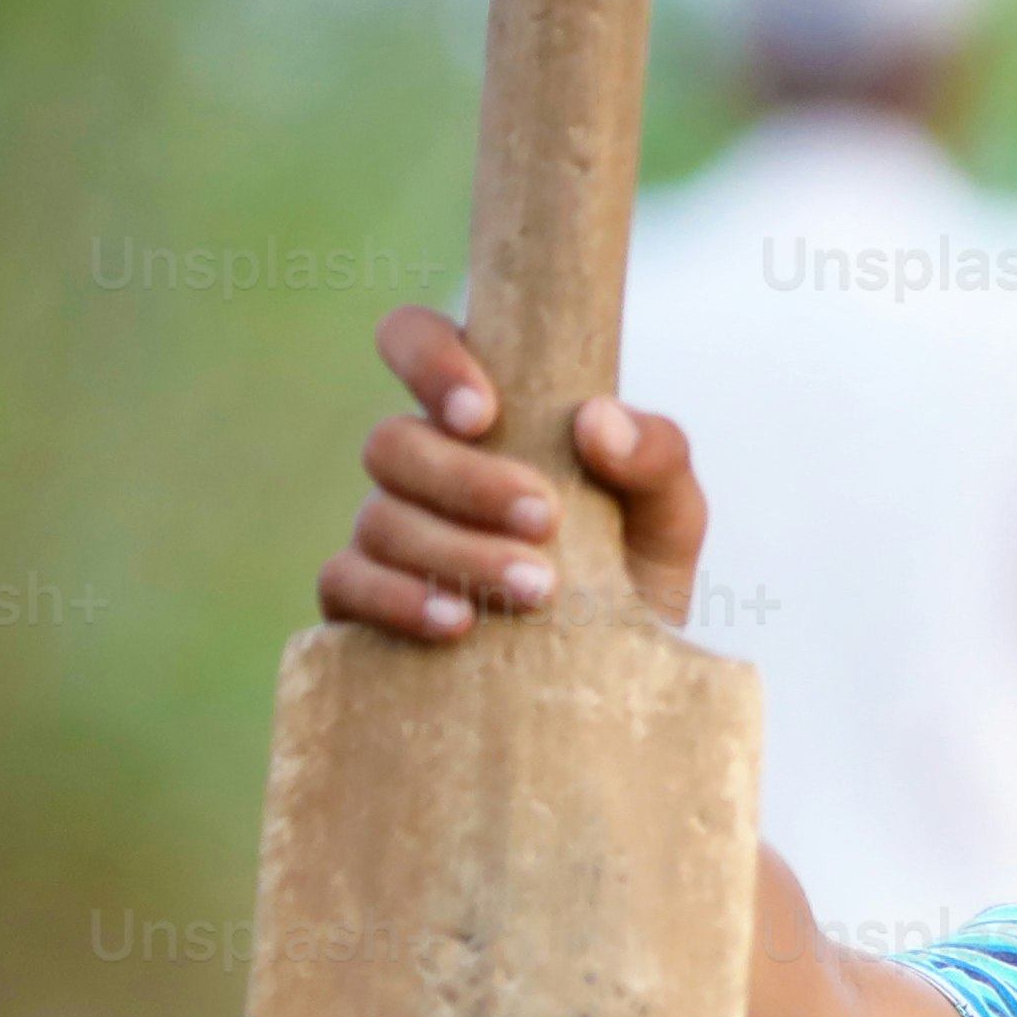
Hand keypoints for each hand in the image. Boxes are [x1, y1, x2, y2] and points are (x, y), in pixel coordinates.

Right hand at [325, 302, 709, 639]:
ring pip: (381, 519)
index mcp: (481, 416)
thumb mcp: (669, 511)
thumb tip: (597, 420)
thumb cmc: (635, 571)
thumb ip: (656, 455)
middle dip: (467, 482)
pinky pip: (347, 584)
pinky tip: (457, 621)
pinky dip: (399, 599)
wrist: (619, 676)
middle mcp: (422, 466)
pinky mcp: (367, 602)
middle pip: (393, 443)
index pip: (414, 340)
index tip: (483, 413)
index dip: (428, 360)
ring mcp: (387, 532)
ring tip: (534, 588)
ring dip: (456, 551)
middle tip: (544, 519)